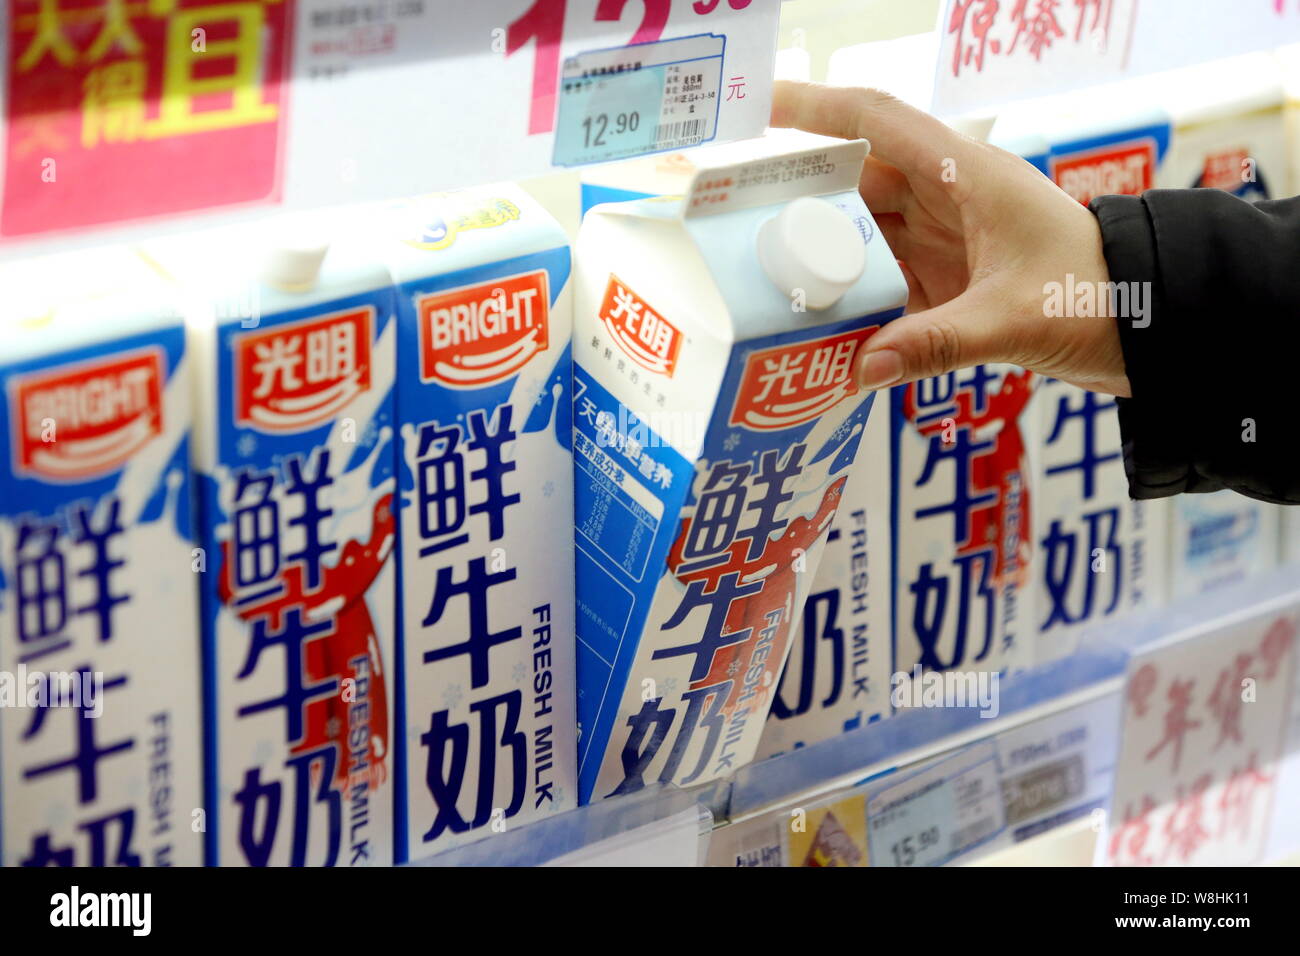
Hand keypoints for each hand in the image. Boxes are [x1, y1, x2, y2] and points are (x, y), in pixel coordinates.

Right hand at [771, 81, 1130, 397]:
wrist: (1150, 326)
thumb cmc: (1098, 297)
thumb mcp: (1015, 318)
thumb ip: (936, 343)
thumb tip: (860, 369)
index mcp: (968, 175)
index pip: (877, 122)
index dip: (814, 106)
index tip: (757, 106)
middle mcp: (950, 198)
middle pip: (857, 180)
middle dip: (798, 193)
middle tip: (735, 214)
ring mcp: (948, 238)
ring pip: (865, 230)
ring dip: (821, 249)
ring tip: (762, 268)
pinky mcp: (950, 278)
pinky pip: (885, 276)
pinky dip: (852, 293)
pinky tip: (817, 315)